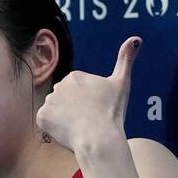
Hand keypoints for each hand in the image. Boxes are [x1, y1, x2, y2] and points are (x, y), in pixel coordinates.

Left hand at [36, 36, 140, 153]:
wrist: (99, 139)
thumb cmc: (112, 112)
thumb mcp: (122, 83)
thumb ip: (126, 59)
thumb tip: (136, 38)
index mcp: (75, 76)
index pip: (78, 91)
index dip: (89, 102)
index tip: (97, 109)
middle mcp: (58, 85)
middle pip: (66, 99)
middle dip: (75, 108)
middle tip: (89, 119)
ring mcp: (49, 101)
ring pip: (56, 110)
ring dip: (64, 118)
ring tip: (80, 127)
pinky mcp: (42, 117)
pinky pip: (46, 122)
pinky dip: (55, 128)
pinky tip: (68, 131)